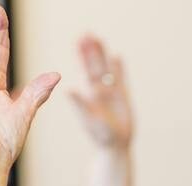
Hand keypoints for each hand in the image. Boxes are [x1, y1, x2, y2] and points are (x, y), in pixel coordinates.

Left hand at [68, 35, 130, 150]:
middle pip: (95, 65)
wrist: (115, 146)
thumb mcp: (89, 119)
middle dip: (91, 51)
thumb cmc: (100, 136)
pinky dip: (119, 68)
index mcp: (89, 94)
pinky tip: (116, 56)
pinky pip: (120, 79)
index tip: (80, 41)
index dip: (83, 56)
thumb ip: (80, 104)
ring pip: (106, 69)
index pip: (86, 70)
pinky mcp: (122, 97)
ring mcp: (111, 92)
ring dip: (102, 55)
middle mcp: (98, 90)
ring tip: (98, 38)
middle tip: (87, 34)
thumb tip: (69, 89)